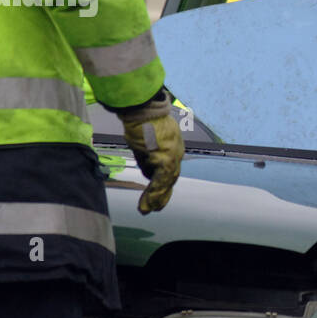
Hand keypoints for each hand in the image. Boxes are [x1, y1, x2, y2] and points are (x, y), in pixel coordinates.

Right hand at [117, 93, 184, 213]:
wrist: (142, 108)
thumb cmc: (140, 118)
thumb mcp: (143, 140)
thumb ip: (147, 156)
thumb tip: (147, 170)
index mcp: (172, 146)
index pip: (169, 168)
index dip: (163, 183)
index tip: (158, 194)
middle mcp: (176, 151)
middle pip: (170, 177)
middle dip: (163, 194)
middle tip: (156, 208)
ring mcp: (173, 155)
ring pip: (166, 182)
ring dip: (156, 198)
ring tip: (146, 210)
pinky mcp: (166, 159)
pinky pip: (160, 181)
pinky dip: (153, 194)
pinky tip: (147, 204)